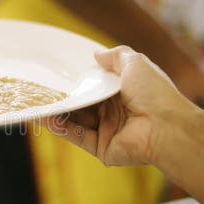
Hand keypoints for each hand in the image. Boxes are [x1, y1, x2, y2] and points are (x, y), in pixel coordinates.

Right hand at [44, 46, 192, 165]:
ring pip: (76, 121)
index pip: (95, 86)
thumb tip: (96, 55)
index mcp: (123, 92)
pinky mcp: (102, 148)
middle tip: (41, 87)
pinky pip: (77, 136)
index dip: (78, 80)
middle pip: (83, 104)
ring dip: (57, 112)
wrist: (167, 127)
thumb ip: (115, 57)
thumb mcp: (135, 64)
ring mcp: (107, 131)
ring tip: (36, 101)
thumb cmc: (155, 93)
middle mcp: (114, 112)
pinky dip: (60, 128)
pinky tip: (45, 117)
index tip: (58, 73)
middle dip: (64, 97)